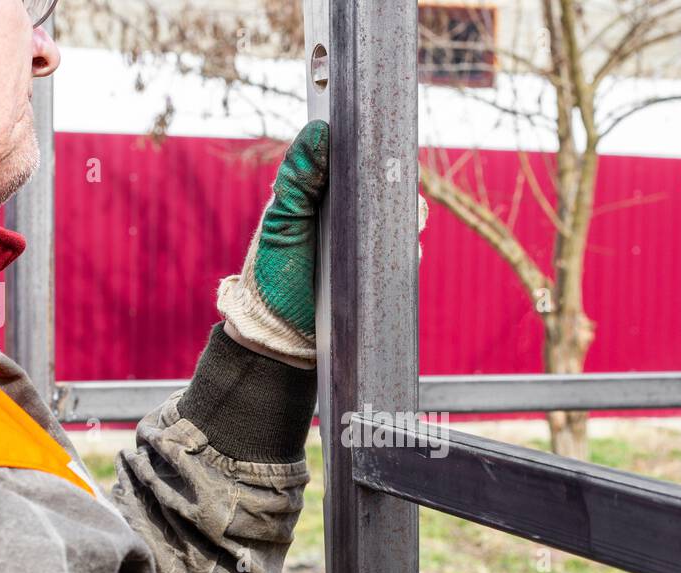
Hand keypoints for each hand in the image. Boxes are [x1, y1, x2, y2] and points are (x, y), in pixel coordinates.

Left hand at [218, 122, 429, 368]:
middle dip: (398, 185)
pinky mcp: (382, 278)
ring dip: (406, 219)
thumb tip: (319, 130)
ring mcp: (371, 249)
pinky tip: (402, 249)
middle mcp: (355, 220)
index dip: (376, 152)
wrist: (277, 334)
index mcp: (330, 197)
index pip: (362, 165)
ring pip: (405, 224)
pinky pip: (405, 260)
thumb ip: (298, 178)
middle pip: (392, 191)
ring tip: (395, 218)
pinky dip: (407, 253)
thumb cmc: (272, 275)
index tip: (383, 142)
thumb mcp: (281, 220)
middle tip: (393, 182)